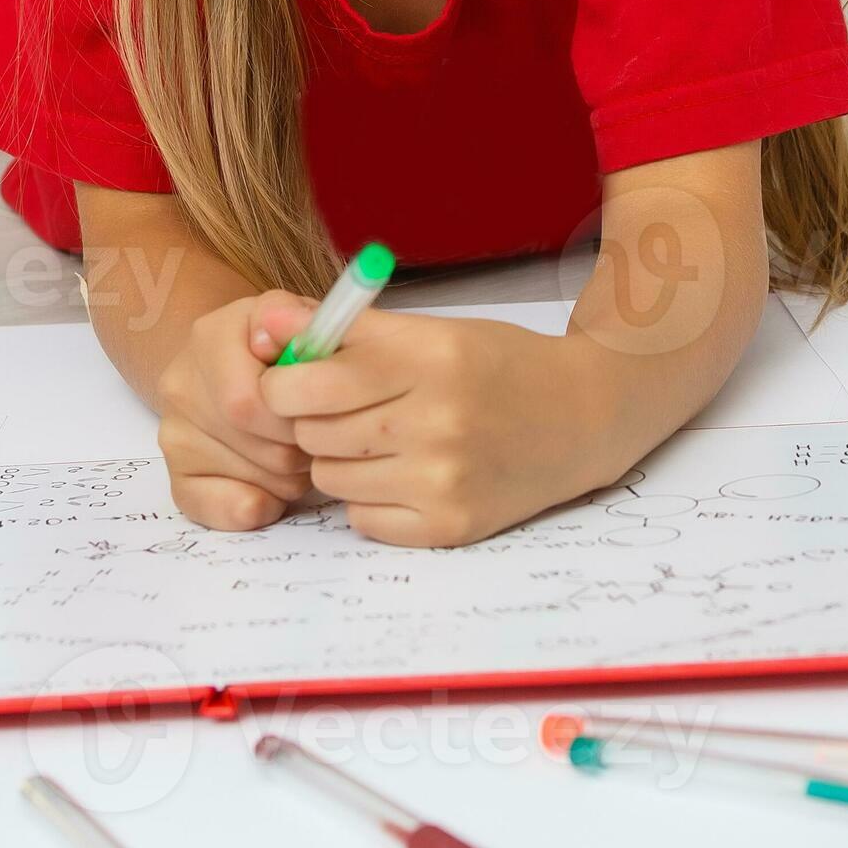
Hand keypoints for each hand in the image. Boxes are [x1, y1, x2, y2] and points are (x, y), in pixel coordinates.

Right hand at [154, 290, 317, 529]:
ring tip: (297, 450)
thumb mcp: (300, 321)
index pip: (250, 401)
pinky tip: (273, 486)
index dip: (300, 416)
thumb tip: (283, 335)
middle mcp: (181, 384)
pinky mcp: (177, 476)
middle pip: (257, 444)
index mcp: (211, 337)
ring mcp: (174, 433)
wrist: (234, 365)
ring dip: (290, 476)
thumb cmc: (284, 347)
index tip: (322, 409)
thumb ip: (301, 321)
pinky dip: (260, 507)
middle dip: (302, 447)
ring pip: (253, 479)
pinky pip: (222, 511)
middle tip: (318, 435)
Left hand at [259, 311, 622, 548]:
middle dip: (317, 420)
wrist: (581, 417)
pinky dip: (370, 500)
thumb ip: (348, 330)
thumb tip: (266, 321)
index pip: (311, 380)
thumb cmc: (498, 366)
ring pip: (331, 478)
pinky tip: (405, 475)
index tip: (295, 379)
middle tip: (348, 411)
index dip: (287, 382)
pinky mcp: (450, 525)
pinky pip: (361, 519)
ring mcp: (445, 478)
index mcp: (432, 355)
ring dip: (342, 461)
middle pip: (314, 432)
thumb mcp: (434, 331)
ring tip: (384, 442)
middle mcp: (438, 418)